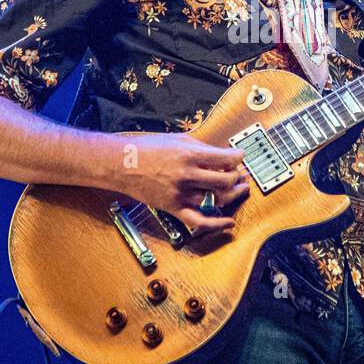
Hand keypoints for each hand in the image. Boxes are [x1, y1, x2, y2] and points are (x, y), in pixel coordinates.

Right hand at [117, 133, 248, 236]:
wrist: (122, 164)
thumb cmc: (148, 149)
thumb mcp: (177, 139)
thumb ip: (200, 147)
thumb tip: (220, 154)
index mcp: (189, 155)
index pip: (225, 159)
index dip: (238, 157)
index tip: (240, 157)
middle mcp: (187, 175)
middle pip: (225, 181)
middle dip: (238, 177)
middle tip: (241, 174)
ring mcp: (181, 194)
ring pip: (216, 200)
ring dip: (232, 195)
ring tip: (239, 190)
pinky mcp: (174, 208)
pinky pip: (199, 221)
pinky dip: (217, 224)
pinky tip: (229, 222)